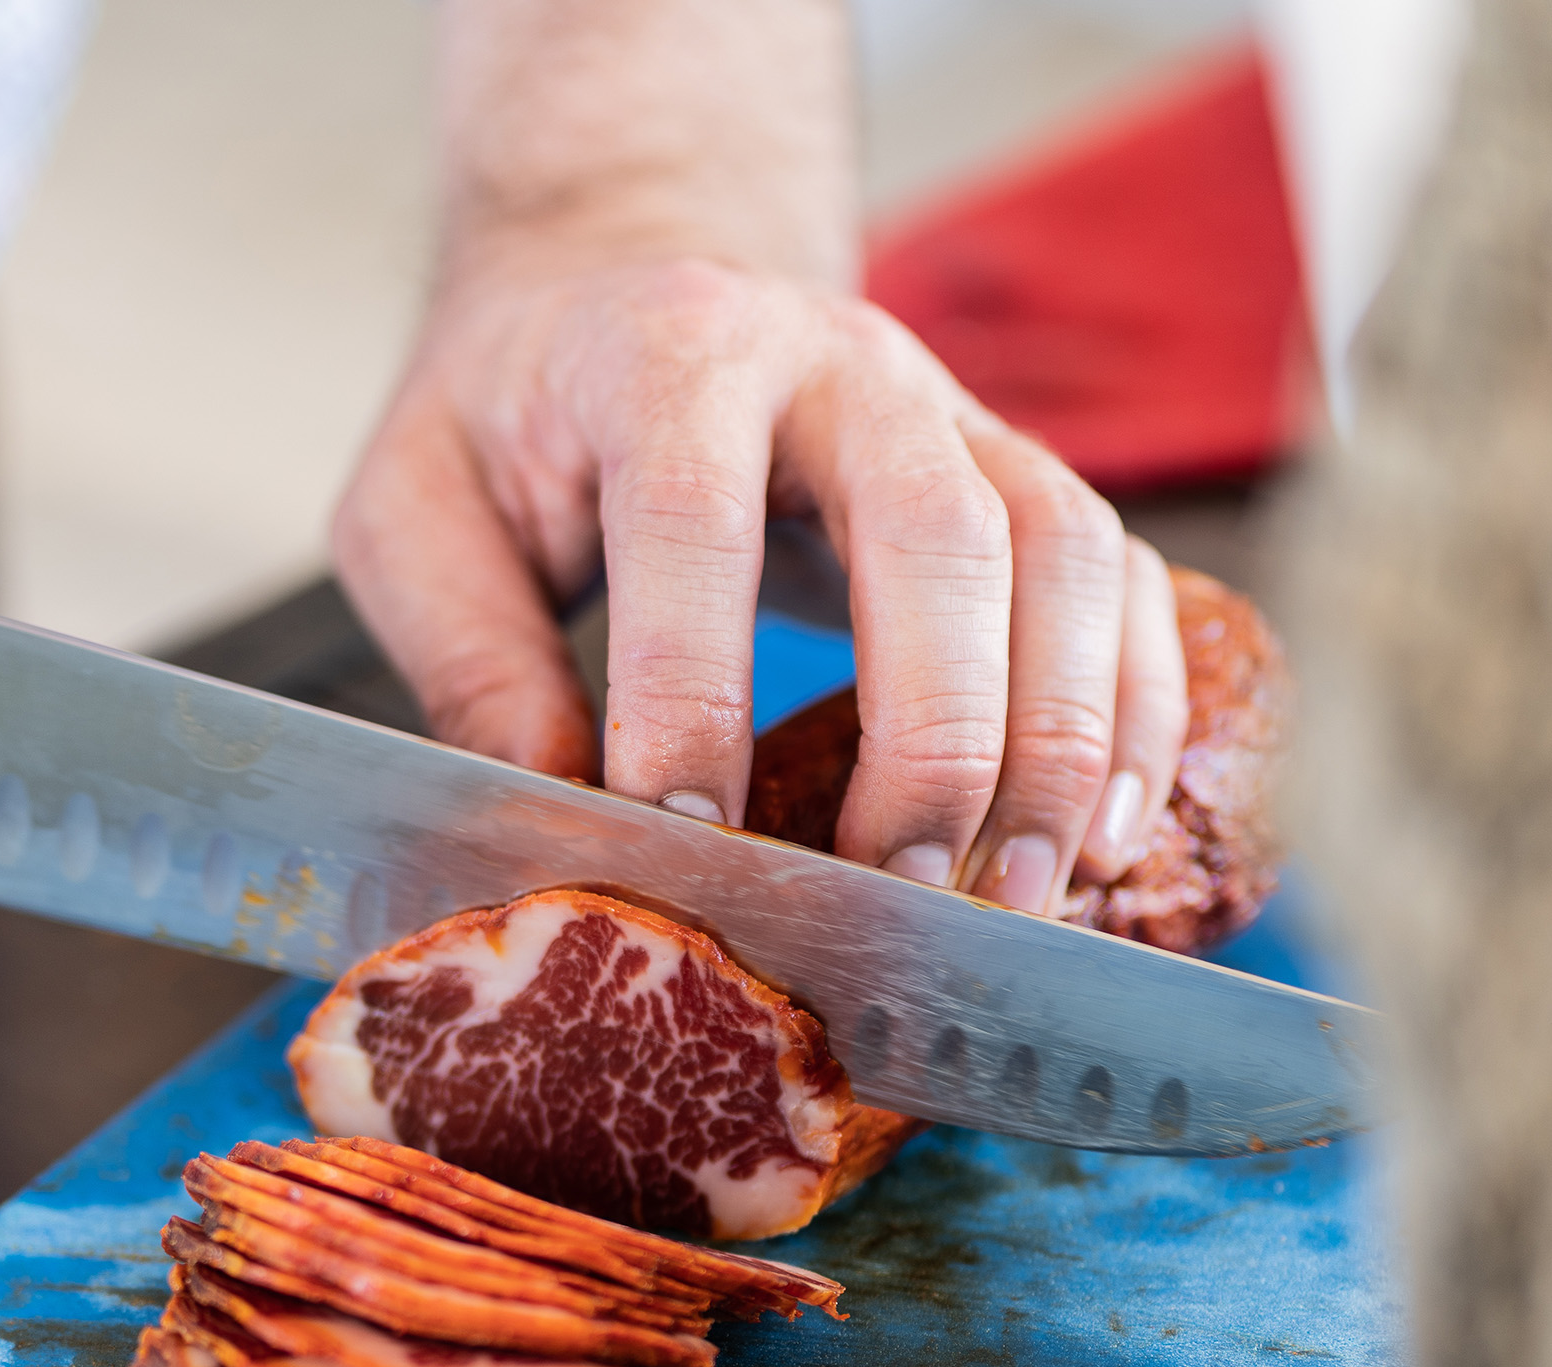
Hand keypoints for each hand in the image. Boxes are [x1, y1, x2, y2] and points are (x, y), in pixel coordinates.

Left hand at [333, 255, 1185, 918]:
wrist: (625, 285)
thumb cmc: (514, 422)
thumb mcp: (415, 513)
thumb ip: (465, 660)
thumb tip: (552, 824)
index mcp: (668, 354)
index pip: (695, 518)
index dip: (694, 684)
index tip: (683, 835)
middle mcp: (840, 364)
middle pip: (937, 529)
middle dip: (933, 730)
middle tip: (894, 889)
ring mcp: (954, 412)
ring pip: (1063, 551)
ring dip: (1059, 738)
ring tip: (1011, 895)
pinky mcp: (1020, 475)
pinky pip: (1125, 579)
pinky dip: (1135, 713)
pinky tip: (1102, 840)